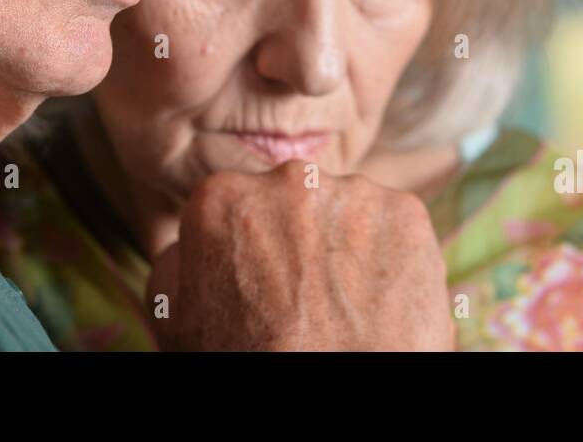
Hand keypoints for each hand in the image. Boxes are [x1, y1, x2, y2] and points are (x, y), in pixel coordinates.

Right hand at [146, 161, 454, 350]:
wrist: (333, 403)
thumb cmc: (249, 361)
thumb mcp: (178, 316)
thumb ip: (181, 259)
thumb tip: (192, 242)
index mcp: (220, 197)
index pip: (236, 206)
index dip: (248, 248)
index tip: (259, 280)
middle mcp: (287, 179)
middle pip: (293, 200)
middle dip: (298, 236)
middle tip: (304, 294)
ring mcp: (352, 192)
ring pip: (346, 208)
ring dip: (345, 242)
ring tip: (343, 303)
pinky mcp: (404, 212)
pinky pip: (392, 225)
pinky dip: (389, 255)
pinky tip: (376, 298)